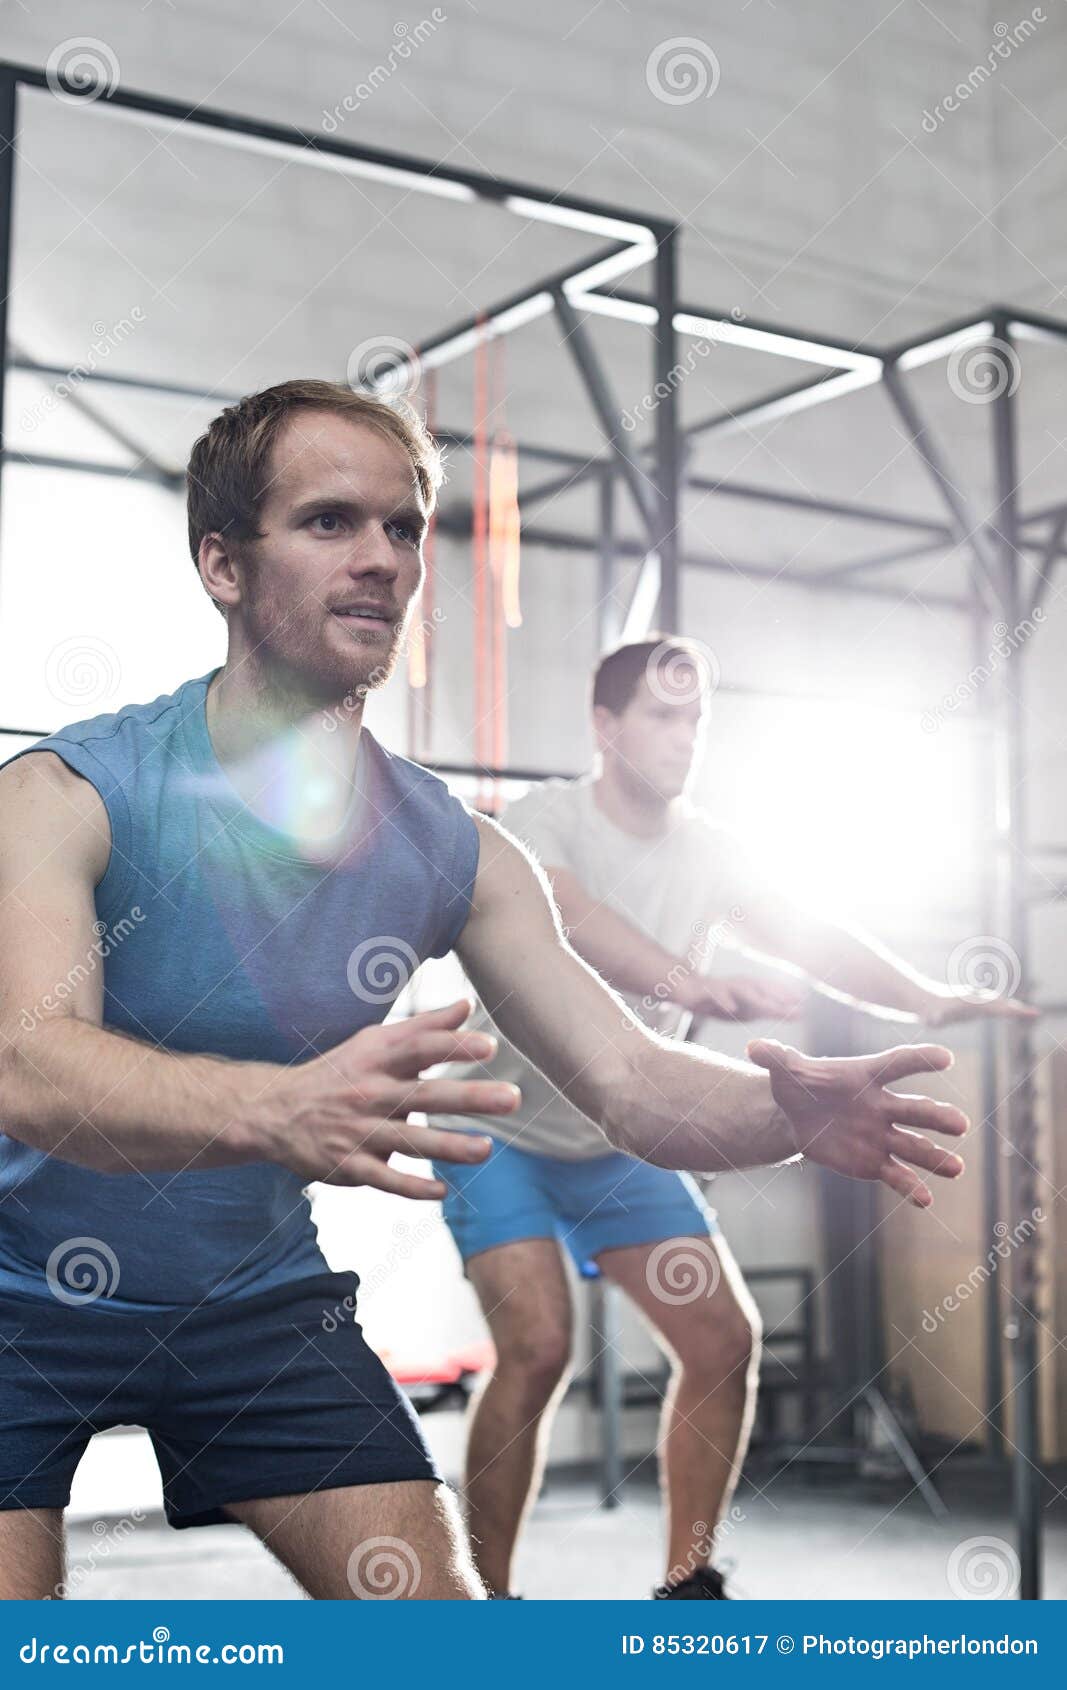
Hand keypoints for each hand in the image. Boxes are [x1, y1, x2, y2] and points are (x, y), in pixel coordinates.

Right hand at [259, 999, 518, 1195]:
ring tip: (486, 1149)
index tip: (490, 1045)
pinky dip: (412, 1187)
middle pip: (425, 1095)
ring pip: (409, 1141)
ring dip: (449, 1146)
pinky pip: (385, 1179)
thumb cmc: (340, 1072)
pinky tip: (442, 1191)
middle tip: (513, 1098)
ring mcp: (359, 1131)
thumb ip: (424, 1027)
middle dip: (470, 1097)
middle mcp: (369, 1093)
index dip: (454, 1045)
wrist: (276, 1111)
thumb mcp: (373, 1043)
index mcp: (376, 1060)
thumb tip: (468, 1006)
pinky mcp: (349, 1166)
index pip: (419, 1048)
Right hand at [680, 974, 806, 1021]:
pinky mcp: (705, 992)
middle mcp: (738, 984)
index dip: (787, 997)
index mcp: (749, 989)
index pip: (772, 991)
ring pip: (741, 990)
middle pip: (761, 989)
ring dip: (756, 998)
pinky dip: (724, 1000)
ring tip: (770, 1008)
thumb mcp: (744, 1007)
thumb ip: (765, 1009)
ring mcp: (722, 987)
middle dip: (778, 997)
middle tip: (794, 1006)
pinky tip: (731, 1008)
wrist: (686, 989)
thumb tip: (791, 1013)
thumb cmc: (719, 999)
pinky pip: (715, 995)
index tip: (804, 1005)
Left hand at [746, 1038, 967, 1207]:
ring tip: (957, 1168)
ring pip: (914, 1146)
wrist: (797, 1116)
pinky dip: (910, 1187)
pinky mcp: (875, 1162)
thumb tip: (753, 1046)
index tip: (946, 1056)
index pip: (897, 1064)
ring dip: (935, 1157)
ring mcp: (882, 1136)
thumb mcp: (785, 1070)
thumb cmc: (799, 1084)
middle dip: (937, 1117)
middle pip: (915, 1109)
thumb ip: (776, 1056)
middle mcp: (882, 1106)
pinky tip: (926, 1200)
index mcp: (866, 1076)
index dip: (920, 1059)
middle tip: (960, 1124)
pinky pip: (896, 1175)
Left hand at [921, 989, 1037, 1028]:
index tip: (1030, 1013)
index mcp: (972, 1003)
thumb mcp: (931, 1016)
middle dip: (1017, 1009)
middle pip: (1001, 1003)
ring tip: (1026, 1012)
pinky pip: (991, 1003)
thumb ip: (935, 1017)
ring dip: (1010, 1007)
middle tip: (1034, 1014)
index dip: (1014, 1012)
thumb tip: (936, 1018)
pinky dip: (1002, 1006)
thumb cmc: (927, 1012)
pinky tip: (1007, 1010)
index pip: (998, 1008)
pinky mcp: (972, 1001)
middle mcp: (976, 997)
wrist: (921, 999)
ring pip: (997, 1001)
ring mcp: (975, 998)